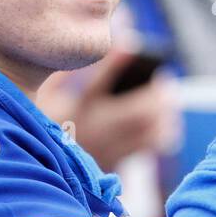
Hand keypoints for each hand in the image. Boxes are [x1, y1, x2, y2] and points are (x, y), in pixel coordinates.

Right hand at [39, 50, 181, 170]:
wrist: (46, 171)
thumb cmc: (49, 126)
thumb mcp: (47, 98)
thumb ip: (64, 73)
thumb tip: (81, 46)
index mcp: (76, 109)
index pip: (97, 82)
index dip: (115, 62)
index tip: (133, 45)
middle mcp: (95, 130)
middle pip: (135, 113)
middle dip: (155, 94)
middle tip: (164, 78)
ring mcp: (110, 148)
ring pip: (148, 131)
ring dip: (165, 113)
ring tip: (170, 99)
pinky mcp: (119, 161)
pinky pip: (150, 147)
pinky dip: (165, 133)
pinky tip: (168, 122)